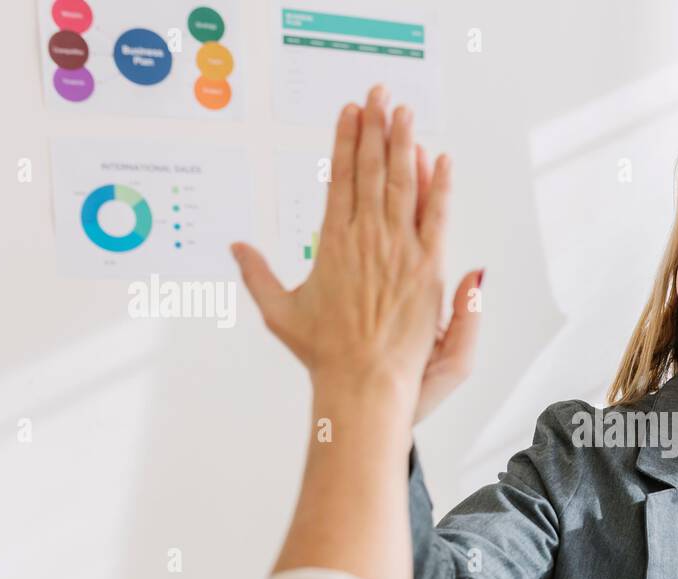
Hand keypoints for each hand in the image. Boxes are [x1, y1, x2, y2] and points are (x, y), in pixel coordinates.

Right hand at [231, 86, 480, 407]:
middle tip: (378, 93)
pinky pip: (435, 216)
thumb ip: (259, 277)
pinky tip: (440, 157)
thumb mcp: (279, 314)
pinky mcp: (427, 268)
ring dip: (403, 141)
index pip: (341, 181)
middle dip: (375, 127)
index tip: (351, 113)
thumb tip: (237, 248)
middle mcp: (365, 240)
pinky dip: (439, 185)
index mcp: (332, 245)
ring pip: (401, 183)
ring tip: (403, 109)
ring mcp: (398, 251)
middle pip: (371, 170)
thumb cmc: (325, 358)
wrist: (362, 386)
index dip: (347, 142)